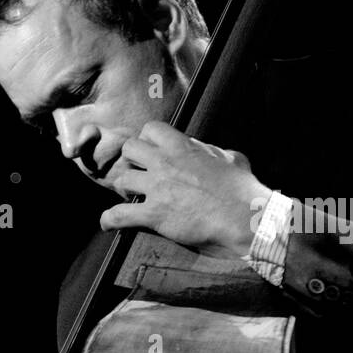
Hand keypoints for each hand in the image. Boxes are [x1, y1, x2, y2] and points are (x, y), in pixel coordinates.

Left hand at [99, 121, 271, 259]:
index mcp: (184, 147)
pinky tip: (107, 223)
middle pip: (129, 149)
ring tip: (130, 198)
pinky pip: (118, 215)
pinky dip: (110, 220)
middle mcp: (165, 163)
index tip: (151, 152)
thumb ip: (213, 152)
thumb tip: (209, 151)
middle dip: (131, 162)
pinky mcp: (153, 214)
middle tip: (139, 174)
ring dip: (123, 190)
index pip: (151, 129)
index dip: (147, 140)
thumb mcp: (232, 159)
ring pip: (121, 180)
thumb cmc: (243, 191)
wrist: (244, 217)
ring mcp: (157, 188)